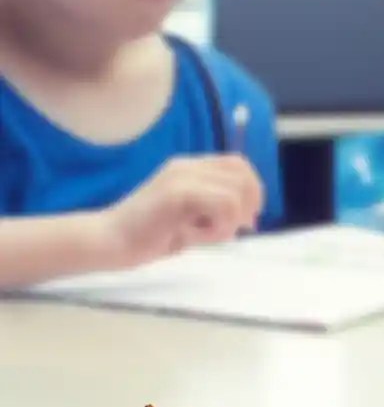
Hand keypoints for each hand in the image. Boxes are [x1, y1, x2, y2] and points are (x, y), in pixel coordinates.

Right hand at [100, 155, 264, 266]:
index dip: (252, 191)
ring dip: (230, 221)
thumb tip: (249, 217)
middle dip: (248, 207)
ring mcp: (181, 177)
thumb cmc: (149, 235)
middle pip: (243, 176)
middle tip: (233, 231)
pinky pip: (224, 205)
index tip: (245, 220)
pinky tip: (194, 236)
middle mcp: (187, 167)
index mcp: (190, 168)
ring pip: (236, 193)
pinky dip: (219, 227)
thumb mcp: (191, 218)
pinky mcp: (177, 194)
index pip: (238, 165)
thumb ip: (216, 210)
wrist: (108, 241)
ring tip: (205, 235)